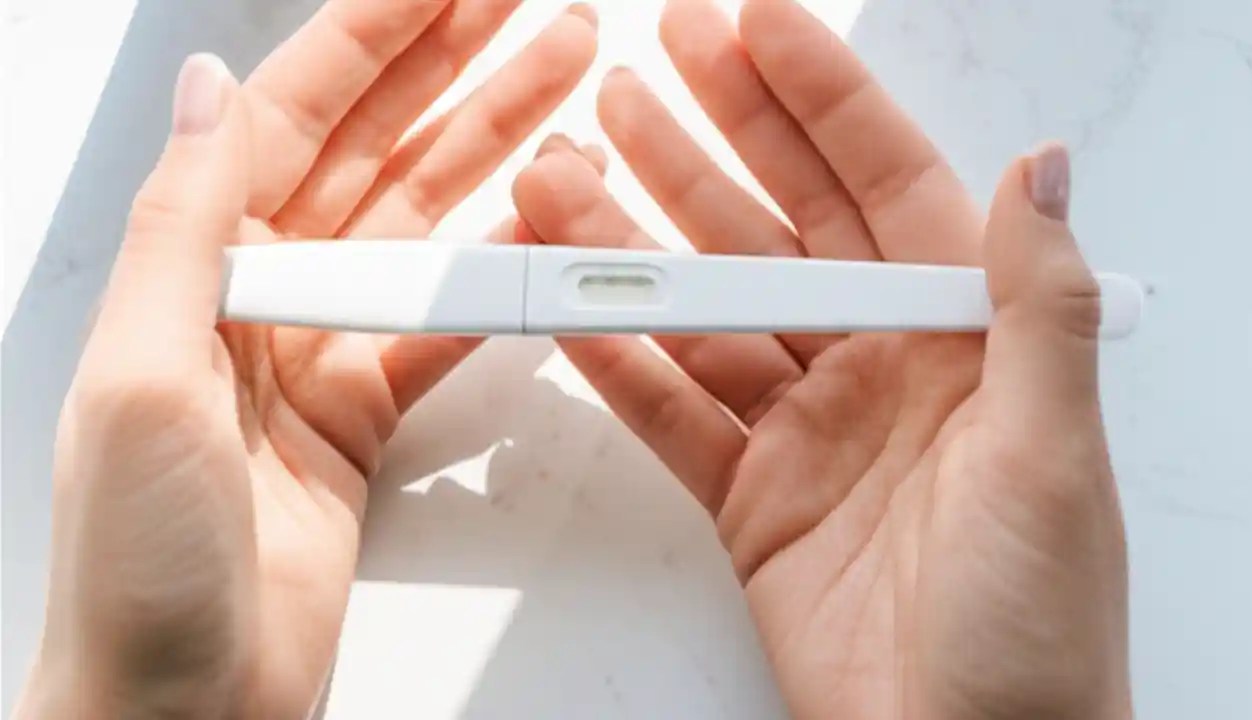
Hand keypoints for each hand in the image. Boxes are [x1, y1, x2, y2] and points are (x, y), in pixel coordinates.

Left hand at [18, 2, 596, 716]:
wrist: (181, 705)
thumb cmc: (135, 564)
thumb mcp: (143, 371)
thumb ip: (186, 224)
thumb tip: (211, 88)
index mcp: (197, 265)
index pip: (298, 114)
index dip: (377, 35)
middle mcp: (259, 294)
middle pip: (376, 151)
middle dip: (459, 71)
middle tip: (535, 15)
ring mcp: (319, 352)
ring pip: (424, 228)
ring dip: (494, 156)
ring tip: (563, 92)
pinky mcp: (362, 416)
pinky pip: (444, 329)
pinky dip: (498, 282)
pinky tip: (543, 233)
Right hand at [513, 0, 1130, 716]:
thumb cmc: (1039, 626)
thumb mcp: (1054, 456)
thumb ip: (1033, 310)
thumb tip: (1039, 169)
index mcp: (958, 340)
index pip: (879, 185)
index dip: (816, 99)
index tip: (754, 25)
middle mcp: (877, 367)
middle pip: (775, 230)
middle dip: (707, 143)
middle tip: (641, 73)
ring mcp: (805, 427)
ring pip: (704, 313)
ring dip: (635, 245)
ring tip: (564, 174)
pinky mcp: (750, 496)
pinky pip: (671, 413)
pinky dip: (618, 365)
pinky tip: (573, 308)